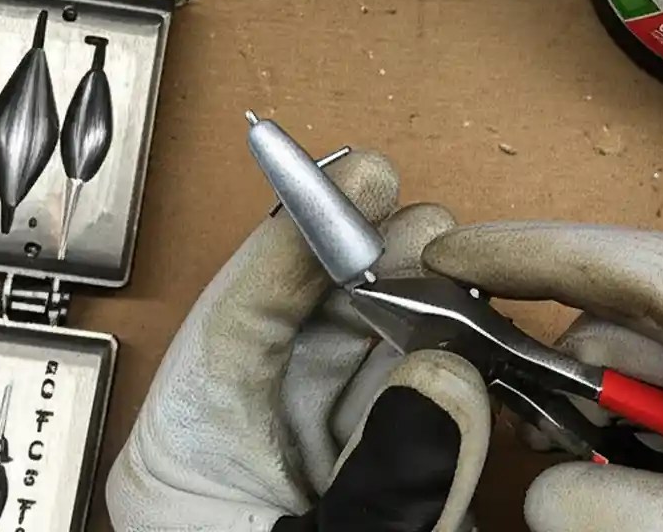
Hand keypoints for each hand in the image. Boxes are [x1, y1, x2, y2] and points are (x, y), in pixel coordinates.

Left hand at [107, 152, 491, 531]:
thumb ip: (382, 474)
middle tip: (425, 229)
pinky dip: (452, 375)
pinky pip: (413, 408)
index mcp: (185, 459)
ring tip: (463, 279)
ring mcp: (312, 463)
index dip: (297, 236)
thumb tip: (445, 381)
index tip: (357, 179)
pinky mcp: (372, 484)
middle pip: (308, 322)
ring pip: (369, 356)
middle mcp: (247, 446)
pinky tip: (477, 345)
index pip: (232, 316)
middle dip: (374, 264)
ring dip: (424, 315)